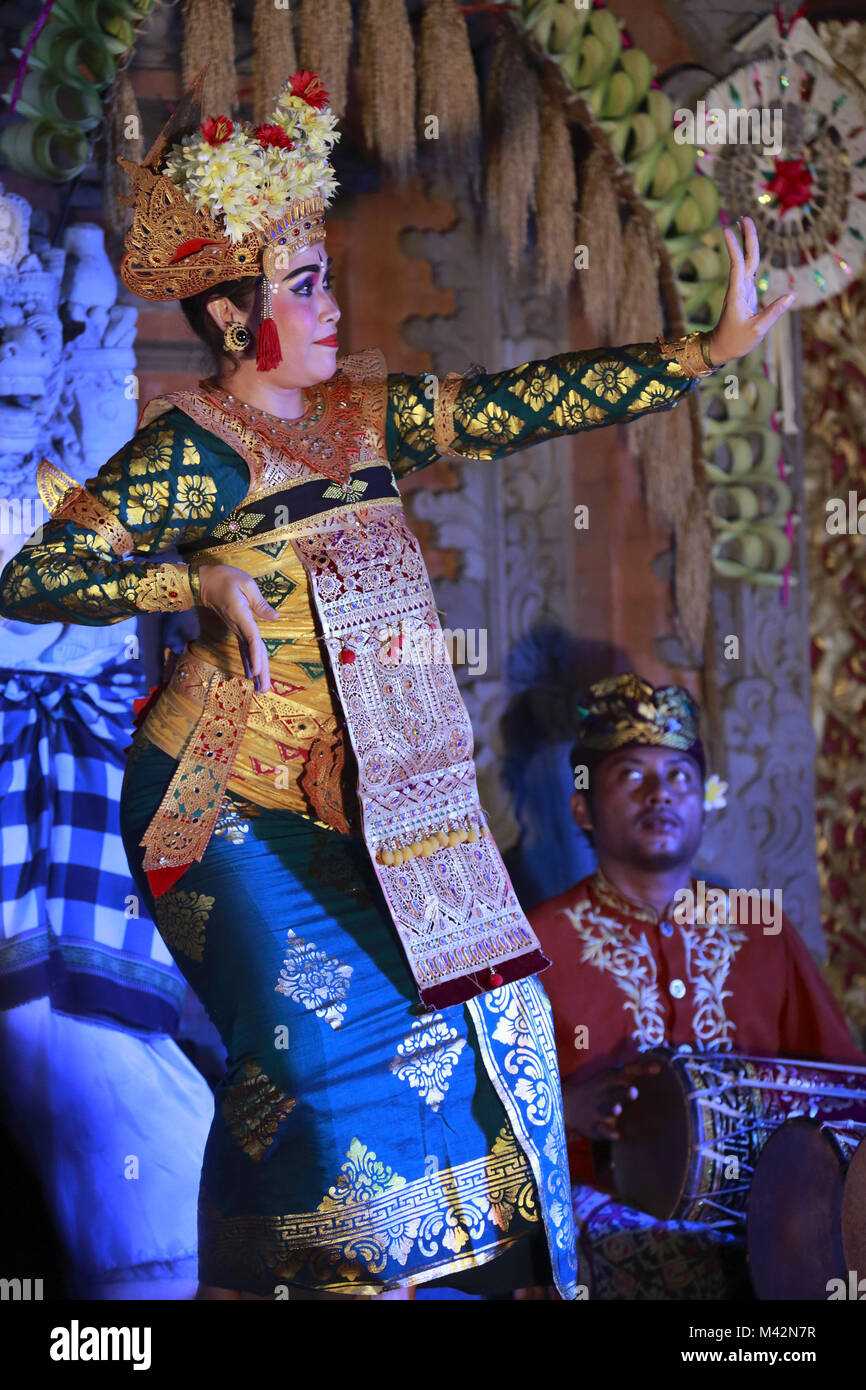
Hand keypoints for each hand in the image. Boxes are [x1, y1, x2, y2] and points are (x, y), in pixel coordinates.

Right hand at [196, 562, 278, 692]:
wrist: (204, 582)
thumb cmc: (225, 578)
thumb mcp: (246, 583)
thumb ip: (260, 602)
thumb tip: (275, 617)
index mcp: (241, 615)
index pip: (251, 638)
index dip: (255, 655)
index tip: (257, 672)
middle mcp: (239, 626)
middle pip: (252, 651)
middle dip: (259, 671)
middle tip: (263, 691)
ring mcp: (236, 629)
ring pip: (249, 652)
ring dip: (256, 671)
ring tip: (260, 689)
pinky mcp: (236, 628)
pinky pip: (244, 648)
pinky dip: (249, 661)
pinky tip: (252, 674)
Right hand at [562, 1060, 660, 1140]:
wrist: (567, 1105)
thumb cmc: (599, 1089)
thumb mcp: (610, 1076)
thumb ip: (633, 1071)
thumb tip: (659, 1067)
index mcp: (608, 1079)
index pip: (625, 1071)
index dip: (640, 1070)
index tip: (658, 1070)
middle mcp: (604, 1093)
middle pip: (615, 1092)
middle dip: (624, 1092)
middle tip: (634, 1092)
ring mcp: (598, 1110)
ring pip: (606, 1109)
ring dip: (613, 1109)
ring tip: (618, 1110)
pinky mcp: (594, 1126)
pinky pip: (601, 1129)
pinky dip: (608, 1132)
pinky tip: (616, 1135)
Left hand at [708, 215, 794, 365]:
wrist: (721, 349)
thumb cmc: (736, 341)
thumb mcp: (757, 329)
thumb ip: (774, 312)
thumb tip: (792, 295)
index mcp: (738, 294)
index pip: (737, 265)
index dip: (734, 247)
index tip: (728, 229)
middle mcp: (738, 288)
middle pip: (744, 258)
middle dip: (745, 238)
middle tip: (744, 217)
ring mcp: (741, 290)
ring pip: (746, 263)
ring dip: (747, 244)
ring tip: (746, 225)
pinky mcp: (745, 294)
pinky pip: (748, 272)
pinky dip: (751, 257)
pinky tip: (752, 249)